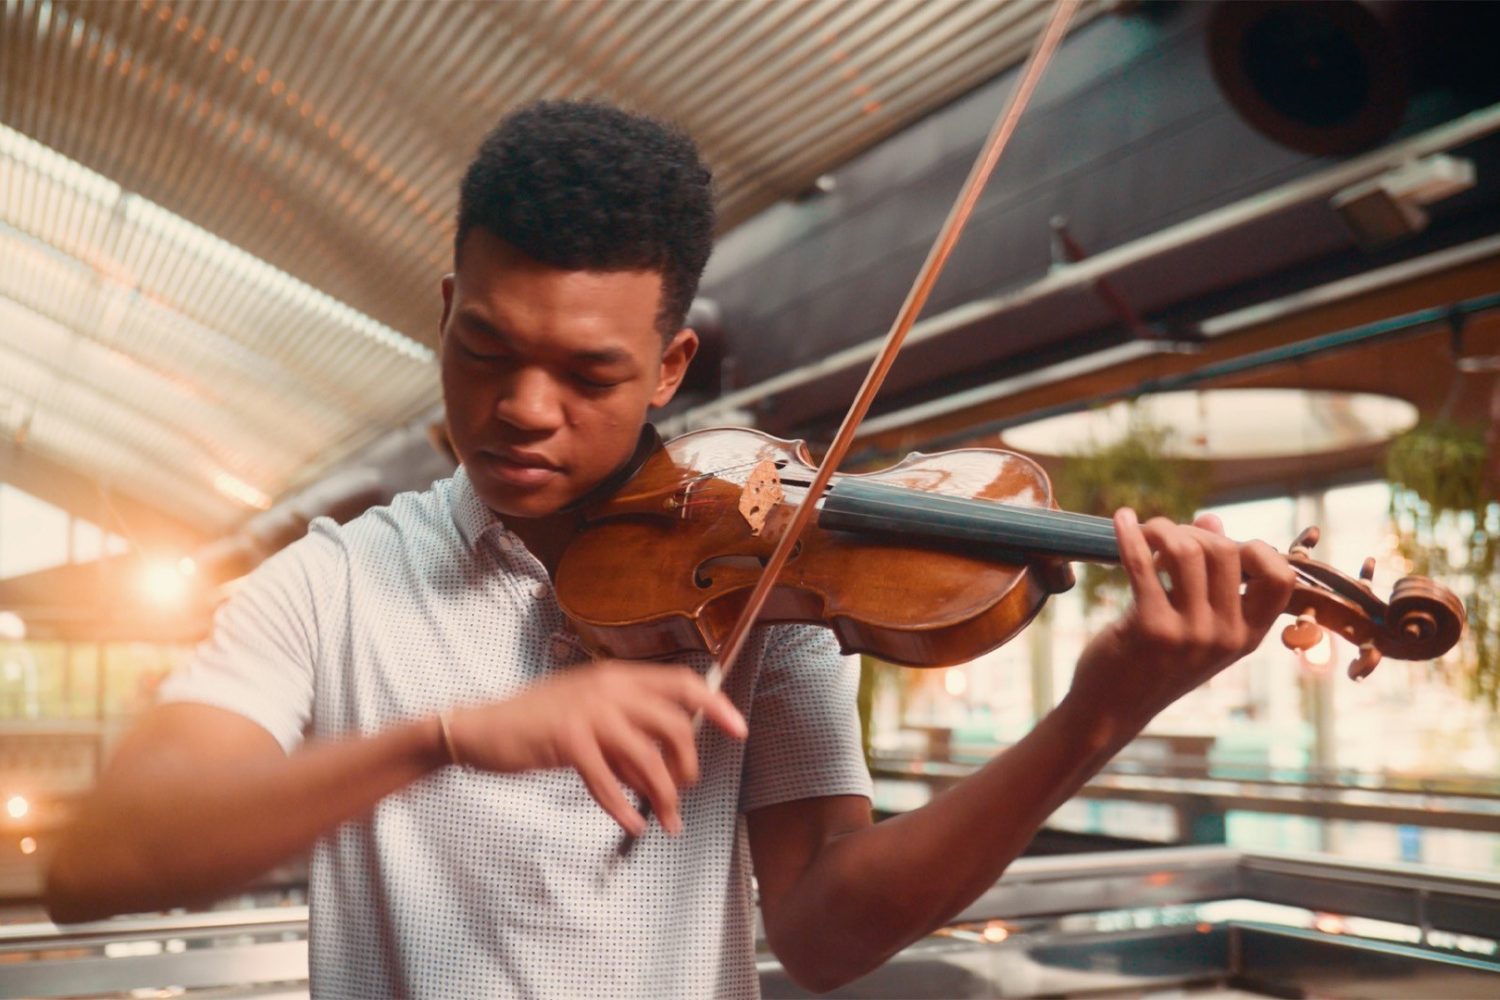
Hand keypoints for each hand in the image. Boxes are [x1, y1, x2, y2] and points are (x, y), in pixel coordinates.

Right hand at [444, 661, 746, 834]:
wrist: (483, 729)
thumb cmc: (538, 724)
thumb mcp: (590, 716)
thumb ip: (627, 732)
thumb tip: (667, 766)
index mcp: (617, 676)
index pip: (683, 683)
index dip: (716, 706)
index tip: (739, 729)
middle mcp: (608, 687)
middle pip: (674, 725)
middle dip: (687, 766)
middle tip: (683, 790)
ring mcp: (588, 711)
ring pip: (648, 759)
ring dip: (663, 796)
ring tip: (666, 819)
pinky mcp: (567, 740)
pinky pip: (609, 782)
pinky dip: (624, 808)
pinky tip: (632, 823)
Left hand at [1067, 508, 1295, 740]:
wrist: (1113, 707)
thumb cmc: (1154, 661)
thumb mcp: (1195, 626)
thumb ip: (1210, 576)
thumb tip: (1212, 518)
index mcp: (1248, 635)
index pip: (1280, 578)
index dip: (1256, 549)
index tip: (1222, 543)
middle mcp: (1226, 636)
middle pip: (1226, 551)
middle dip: (1194, 532)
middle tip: (1166, 537)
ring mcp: (1190, 633)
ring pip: (1187, 551)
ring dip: (1162, 529)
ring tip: (1145, 532)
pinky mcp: (1150, 627)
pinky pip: (1142, 563)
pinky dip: (1129, 534)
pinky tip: (1122, 519)